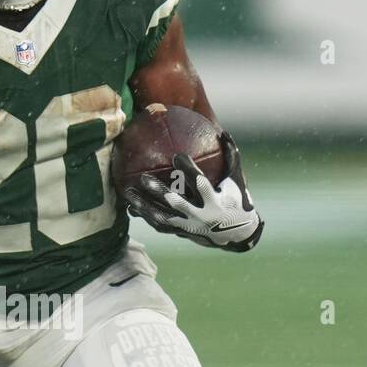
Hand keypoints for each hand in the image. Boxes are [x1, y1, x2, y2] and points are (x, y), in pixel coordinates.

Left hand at [124, 129, 263, 251]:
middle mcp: (201, 215)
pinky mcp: (183, 232)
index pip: (200, 184)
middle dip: (160, 192)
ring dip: (145, 206)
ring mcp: (190, 226)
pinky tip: (132, 207)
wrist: (237, 235)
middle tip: (143, 178)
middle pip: (177, 204)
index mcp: (215, 200)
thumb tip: (223, 132)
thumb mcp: (236, 179)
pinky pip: (161, 225)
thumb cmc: (236, 199)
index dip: (189, 171)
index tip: (177, 156)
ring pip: (164, 217)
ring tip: (128, 193)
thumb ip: (230, 156)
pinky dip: (146, 216)